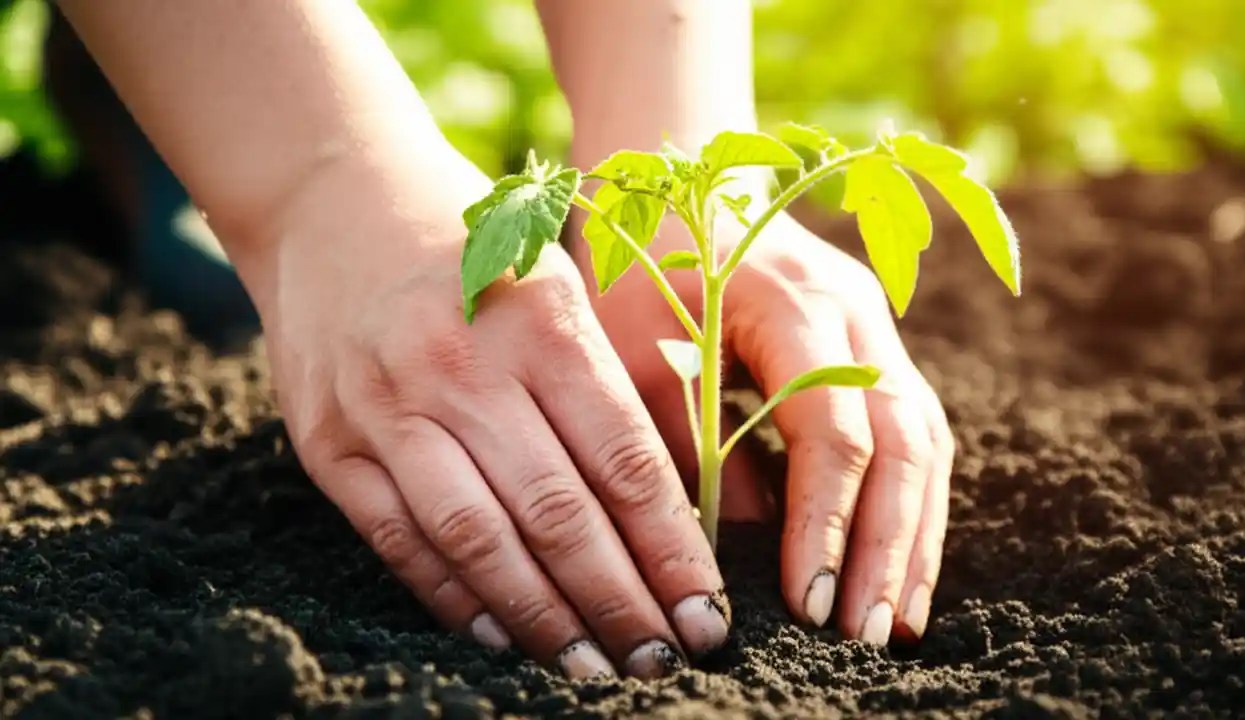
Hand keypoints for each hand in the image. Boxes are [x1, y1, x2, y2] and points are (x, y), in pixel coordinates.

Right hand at [238, 157, 729, 678]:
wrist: (330, 200)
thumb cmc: (473, 249)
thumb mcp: (557, 286)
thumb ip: (607, 387)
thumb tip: (669, 513)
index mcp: (543, 325)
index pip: (625, 462)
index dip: (672, 550)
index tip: (707, 613)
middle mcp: (465, 371)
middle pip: (559, 515)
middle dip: (620, 602)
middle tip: (663, 662)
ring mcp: (389, 410)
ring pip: (481, 541)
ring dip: (545, 619)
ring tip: (595, 670)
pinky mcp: (330, 444)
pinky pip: (400, 541)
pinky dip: (457, 599)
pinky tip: (507, 637)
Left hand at [578, 211, 953, 644]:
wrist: (686, 188)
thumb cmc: (647, 269)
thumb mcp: (642, 352)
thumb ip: (688, 446)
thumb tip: (730, 559)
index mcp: (798, 305)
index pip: (834, 432)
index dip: (826, 524)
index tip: (807, 605)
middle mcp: (859, 315)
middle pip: (903, 444)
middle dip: (888, 549)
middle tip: (870, 638)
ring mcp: (880, 331)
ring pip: (924, 445)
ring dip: (913, 540)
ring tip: (899, 624)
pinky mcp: (880, 353)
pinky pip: (915, 437)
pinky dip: (910, 508)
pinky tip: (899, 570)